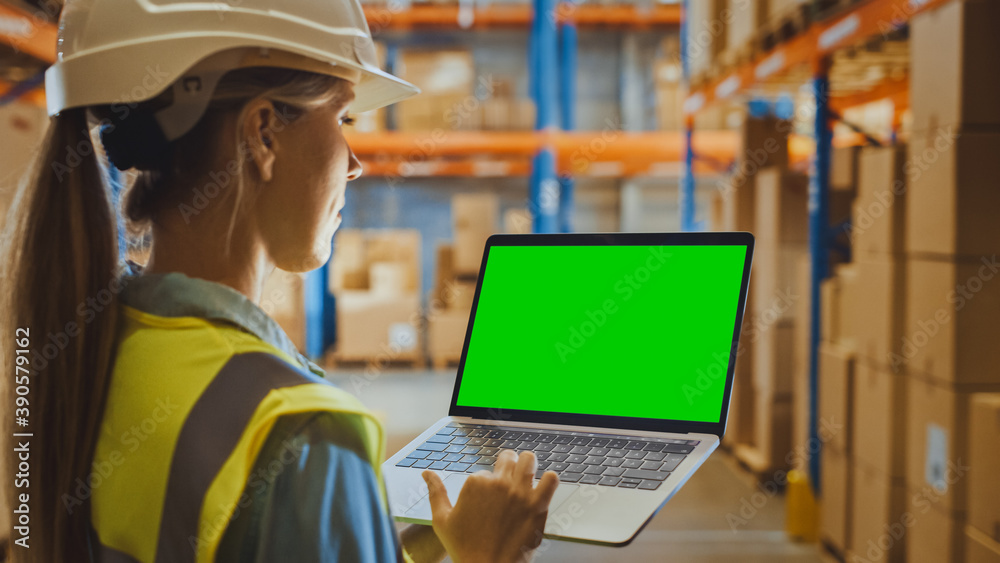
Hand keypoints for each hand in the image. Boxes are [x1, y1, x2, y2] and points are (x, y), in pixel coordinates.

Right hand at [422, 450, 558, 562]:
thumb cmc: (464, 549)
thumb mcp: (442, 520)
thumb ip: (435, 492)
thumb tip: (427, 473)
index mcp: (476, 483)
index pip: (486, 471)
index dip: (486, 484)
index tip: (487, 500)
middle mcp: (499, 483)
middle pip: (509, 458)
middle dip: (508, 466)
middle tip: (508, 481)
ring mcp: (520, 493)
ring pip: (530, 460)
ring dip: (529, 466)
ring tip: (527, 477)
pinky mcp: (538, 506)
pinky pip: (552, 479)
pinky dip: (549, 480)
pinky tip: (543, 489)